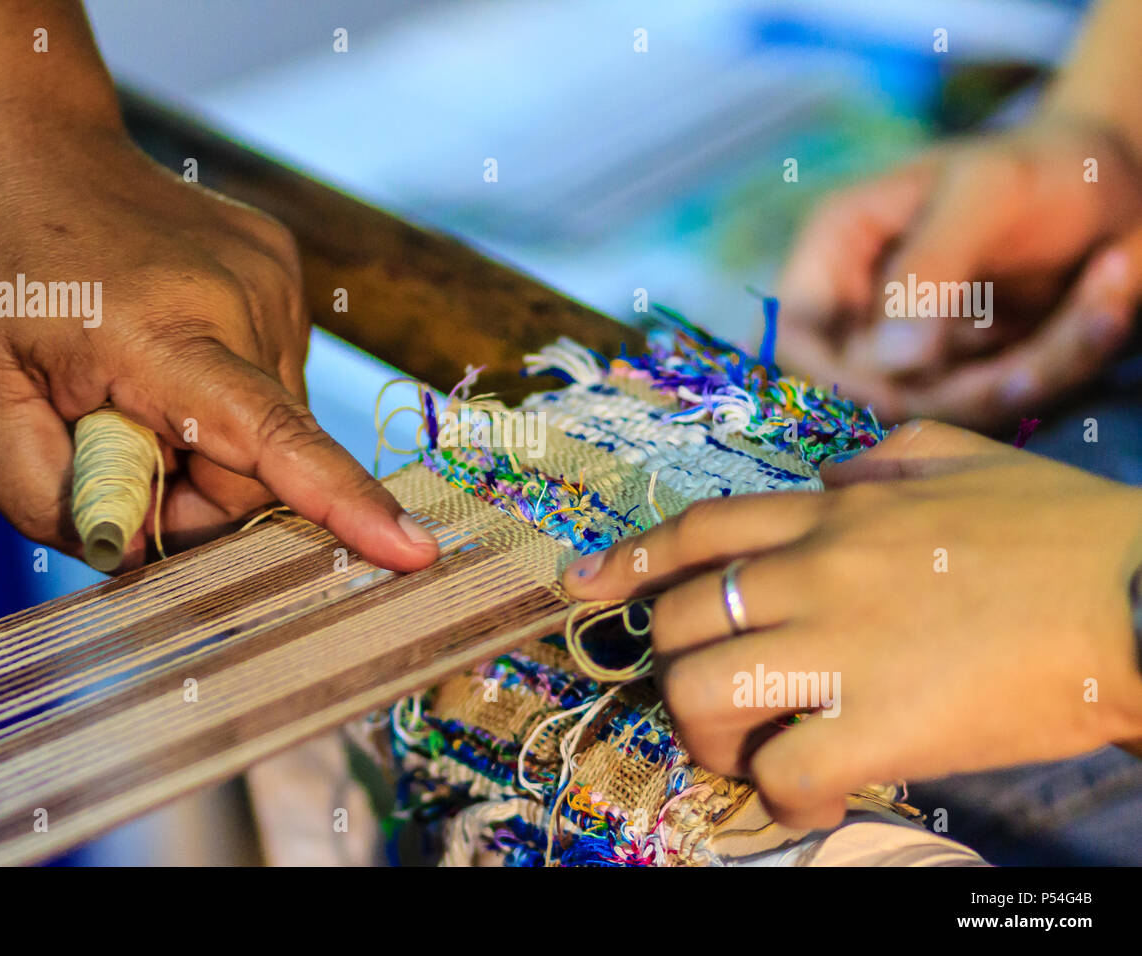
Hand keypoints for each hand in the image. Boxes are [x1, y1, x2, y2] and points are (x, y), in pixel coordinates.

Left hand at [0, 116, 437, 570]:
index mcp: (162, 333)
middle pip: (263, 466)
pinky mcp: (285, 274)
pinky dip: (225, 396)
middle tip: (115, 454)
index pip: (272, 437)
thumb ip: (48, 496)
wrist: (26, 150)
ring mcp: (276, 281)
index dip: (340, 502)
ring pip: (273, 428)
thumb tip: (136, 548)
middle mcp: (244, 301)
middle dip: (196, 493)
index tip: (412, 551)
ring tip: (135, 389)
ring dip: (211, 443)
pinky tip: (167, 352)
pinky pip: (274, 380)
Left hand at [563, 421, 1141, 828]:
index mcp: (834, 516)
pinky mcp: (880, 726)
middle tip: (711, 696)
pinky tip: (815, 792)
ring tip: (750, 751)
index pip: (698, 533)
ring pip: (701, 694)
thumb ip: (884, 458)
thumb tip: (833, 472)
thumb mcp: (966, 457)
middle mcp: (817, 575)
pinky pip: (782, 772)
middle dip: (672, 663)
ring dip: (708, 733)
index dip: (629, 560)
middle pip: (679, 621)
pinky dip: (781, 794)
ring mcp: (840, 650)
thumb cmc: (1067, 532)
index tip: (583, 585)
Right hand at [777, 118, 1141, 428]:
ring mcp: (914, 346)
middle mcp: (863, 307)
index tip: (907, 387)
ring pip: (943, 407)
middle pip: (868, 392)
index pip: (794, 339)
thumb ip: (928, 271)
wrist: (1124, 175)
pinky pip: (998, 403)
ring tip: (1104, 293)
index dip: (832, 379)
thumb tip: (886, 361)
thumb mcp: (986, 196)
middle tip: (1046, 343)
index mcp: (836, 250)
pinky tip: (1109, 298)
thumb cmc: (1043, 162)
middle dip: (965, 384)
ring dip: (1031, 370)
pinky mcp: (966, 372)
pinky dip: (1063, 363)